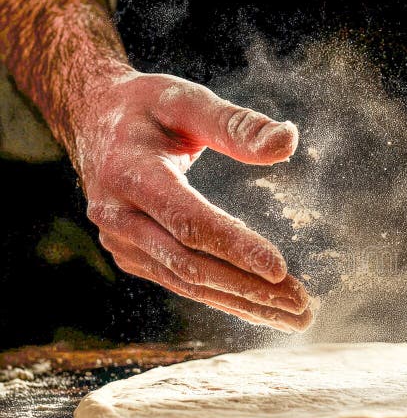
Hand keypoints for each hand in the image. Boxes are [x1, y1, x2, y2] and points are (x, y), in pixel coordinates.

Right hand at [75, 71, 312, 331]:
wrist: (91, 120)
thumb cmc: (145, 107)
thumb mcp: (185, 100)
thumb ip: (235, 123)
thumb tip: (288, 142)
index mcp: (128, 173)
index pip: (188, 220)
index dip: (234, 246)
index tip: (280, 270)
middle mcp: (118, 216)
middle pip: (191, 263)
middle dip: (249, 288)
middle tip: (302, 307)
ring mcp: (122, 242)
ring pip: (189, 282)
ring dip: (243, 302)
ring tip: (295, 317)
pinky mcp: (133, 255)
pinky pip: (182, 282)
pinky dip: (224, 297)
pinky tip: (261, 310)